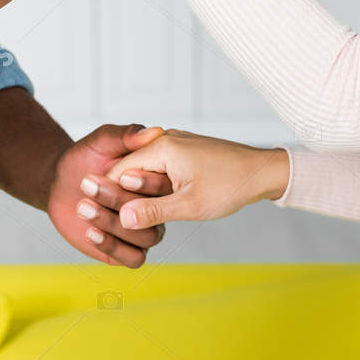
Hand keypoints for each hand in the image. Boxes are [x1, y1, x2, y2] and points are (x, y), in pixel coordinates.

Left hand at [48, 124, 173, 267]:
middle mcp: (156, 208)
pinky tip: (91, 231)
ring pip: (145, 239)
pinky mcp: (128, 250)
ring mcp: (144, 230)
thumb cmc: (85, 159)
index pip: (165, 187)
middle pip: (154, 214)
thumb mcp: (102, 141)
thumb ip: (126, 135)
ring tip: (85, 207)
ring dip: (113, 224)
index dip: (146, 183)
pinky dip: (113, 246)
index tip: (120, 175)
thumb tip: (153, 132)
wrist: (61, 183)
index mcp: (158, 181)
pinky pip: (134, 258)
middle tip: (89, 186)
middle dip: (120, 201)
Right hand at [93, 128, 289, 229]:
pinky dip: (155, 186)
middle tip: (109, 217)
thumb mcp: (190, 205)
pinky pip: (160, 169)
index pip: (119, 170)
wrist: (263, 172)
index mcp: (162, 148)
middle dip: (122, 194)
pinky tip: (156, 204)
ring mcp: (176, 144)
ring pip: (145, 170)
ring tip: (131, 214)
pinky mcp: (185, 153)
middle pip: (130, 169)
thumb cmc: (230, 186)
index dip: (107, 195)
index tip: (96, 215)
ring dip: (140, 192)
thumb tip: (122, 218)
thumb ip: (153, 211)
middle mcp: (166, 140)